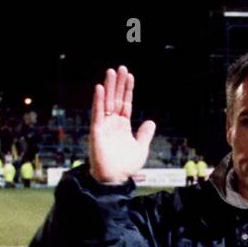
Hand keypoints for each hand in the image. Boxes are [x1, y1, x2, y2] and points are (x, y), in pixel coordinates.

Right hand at [89, 65, 155, 183]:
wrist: (115, 179)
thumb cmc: (126, 166)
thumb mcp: (140, 148)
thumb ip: (145, 134)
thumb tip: (151, 121)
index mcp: (122, 126)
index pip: (125, 103)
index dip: (127, 90)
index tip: (129, 76)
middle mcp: (112, 123)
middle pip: (115, 98)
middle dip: (118, 83)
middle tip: (120, 68)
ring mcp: (104, 126)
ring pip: (106, 102)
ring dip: (108, 87)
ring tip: (111, 72)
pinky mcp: (97, 131)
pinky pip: (97, 113)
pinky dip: (98, 100)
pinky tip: (100, 88)